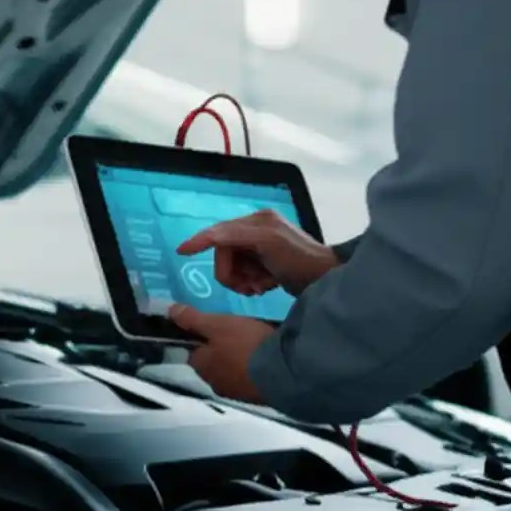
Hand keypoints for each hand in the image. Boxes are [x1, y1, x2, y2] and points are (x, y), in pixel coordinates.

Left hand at [169, 304, 274, 403]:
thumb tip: (170, 310)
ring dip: (239, 362)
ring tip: (254, 346)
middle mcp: (214, 383)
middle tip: (238, 335)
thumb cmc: (243, 344)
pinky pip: (250, 381)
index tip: (218, 329)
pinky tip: (265, 360)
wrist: (280, 373)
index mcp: (201, 366)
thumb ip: (193, 319)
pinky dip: (254, 372)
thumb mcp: (217, 324)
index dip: (203, 339)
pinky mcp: (256, 398)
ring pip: (231, 373)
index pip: (194, 352)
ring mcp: (236, 393)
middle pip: (213, 364)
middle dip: (222, 352)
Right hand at [177, 209, 337, 296]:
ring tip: (258, 288)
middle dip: (231, 272)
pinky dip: (251, 284)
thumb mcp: (266, 242)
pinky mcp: (268, 265)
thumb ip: (235, 236)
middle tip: (247, 287)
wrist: (328, 280)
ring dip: (242, 281)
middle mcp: (257, 230)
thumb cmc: (298, 259)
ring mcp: (263, 248)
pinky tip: (265, 287)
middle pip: (225, 253)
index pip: (220, 232)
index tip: (182, 252)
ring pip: (234, 267)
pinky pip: (245, 275)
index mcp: (256, 221)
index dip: (200, 241)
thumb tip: (208, 236)